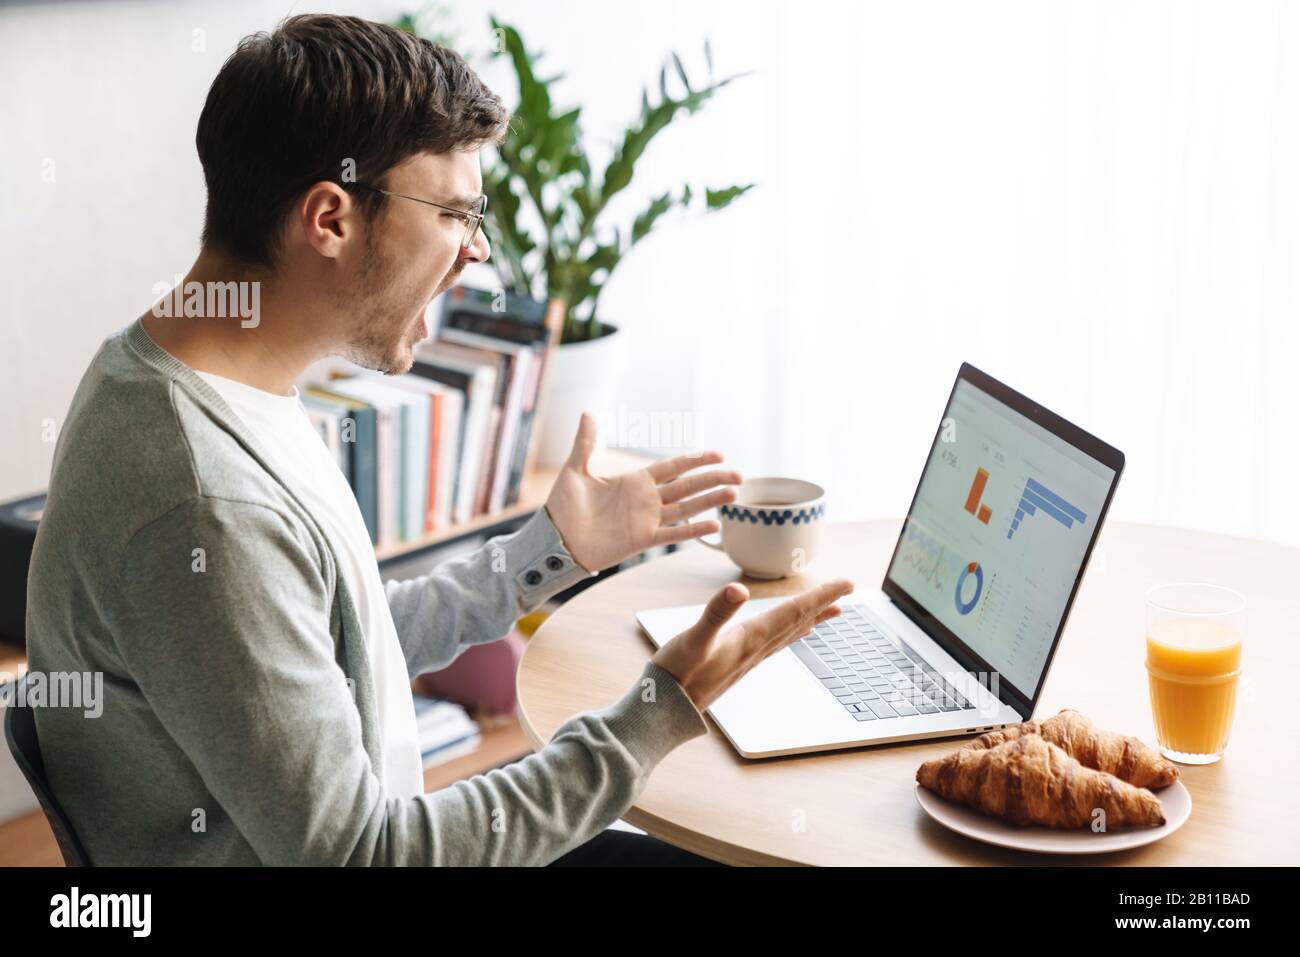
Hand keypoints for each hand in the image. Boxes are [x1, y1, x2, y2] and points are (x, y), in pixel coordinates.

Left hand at [544, 412, 741, 572]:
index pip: (673, 467)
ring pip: (686, 508)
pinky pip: (673, 534)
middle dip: (713, 479)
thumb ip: (586, 442)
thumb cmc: (564, 506)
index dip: (696, 460)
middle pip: (688, 486)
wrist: (556, 538)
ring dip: (710, 501)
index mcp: (635, 481)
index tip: (719, 454)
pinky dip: (693, 531)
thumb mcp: (576, 468)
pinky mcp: (642, 540)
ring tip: (734, 494)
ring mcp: (647, 520)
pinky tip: (715, 525)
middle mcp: (646, 499)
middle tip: (739, 474)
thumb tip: (590, 411)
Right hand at [652, 578, 854, 711]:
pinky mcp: (738, 663)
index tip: (847, 584)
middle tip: (847, 590)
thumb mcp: (694, 639)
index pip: (794, 611)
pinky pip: (774, 644)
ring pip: (789, 634)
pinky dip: (788, 634)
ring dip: (810, 619)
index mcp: (751, 638)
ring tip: (830, 612)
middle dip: (822, 604)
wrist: (665, 710)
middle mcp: (756, 648)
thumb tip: (737, 588)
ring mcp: (749, 658)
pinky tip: (790, 634)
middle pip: (797, 622)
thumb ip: (716, 612)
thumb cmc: (677, 674)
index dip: (821, 595)